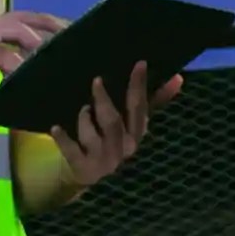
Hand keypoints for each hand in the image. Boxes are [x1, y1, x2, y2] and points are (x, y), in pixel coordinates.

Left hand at [49, 60, 182, 188]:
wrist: (88, 172)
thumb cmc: (112, 138)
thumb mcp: (133, 121)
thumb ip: (153, 100)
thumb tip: (179, 78)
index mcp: (136, 133)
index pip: (139, 107)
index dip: (138, 85)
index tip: (139, 63)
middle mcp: (122, 148)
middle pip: (113, 122)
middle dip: (104, 101)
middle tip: (96, 80)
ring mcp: (102, 160)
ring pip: (92, 135)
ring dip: (85, 118)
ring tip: (83, 108)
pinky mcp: (82, 167)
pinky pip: (71, 151)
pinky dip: (64, 139)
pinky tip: (56, 128)